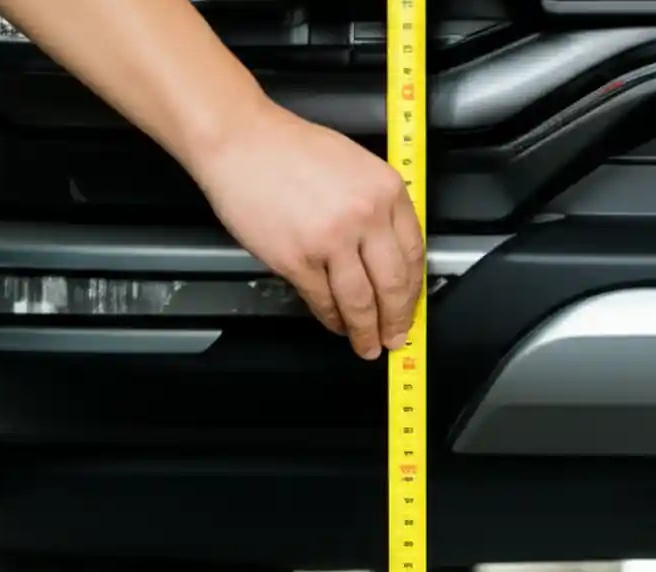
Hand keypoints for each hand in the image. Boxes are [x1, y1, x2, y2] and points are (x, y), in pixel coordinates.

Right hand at [187, 100, 424, 359]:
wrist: (241, 141)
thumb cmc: (289, 148)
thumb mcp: (354, 165)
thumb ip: (377, 207)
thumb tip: (389, 254)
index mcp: (385, 190)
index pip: (414, 253)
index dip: (414, 290)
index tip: (411, 306)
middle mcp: (364, 216)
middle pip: (393, 285)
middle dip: (397, 320)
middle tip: (396, 338)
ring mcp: (331, 241)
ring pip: (360, 302)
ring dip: (366, 331)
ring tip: (368, 345)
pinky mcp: (297, 259)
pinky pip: (322, 301)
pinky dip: (332, 318)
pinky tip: (336, 324)